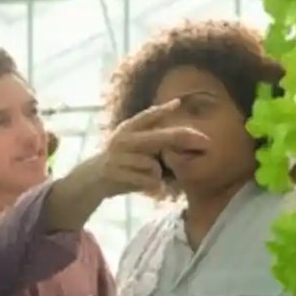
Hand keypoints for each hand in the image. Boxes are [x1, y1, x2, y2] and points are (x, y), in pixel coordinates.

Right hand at [78, 98, 208, 197]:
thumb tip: (181, 134)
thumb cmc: (119, 161)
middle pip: (158, 138)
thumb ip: (151, 138)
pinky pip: (144, 180)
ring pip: (152, 165)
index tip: (178, 103)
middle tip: (205, 142)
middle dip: (183, 139)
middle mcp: (122, 139)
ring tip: (156, 182)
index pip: (146, 117)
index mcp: (127, 129)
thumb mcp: (131, 144)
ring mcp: (117, 157)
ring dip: (158, 176)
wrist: (90, 179)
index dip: (161, 110)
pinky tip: (155, 192)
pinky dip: (154, 187)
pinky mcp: (114, 173)